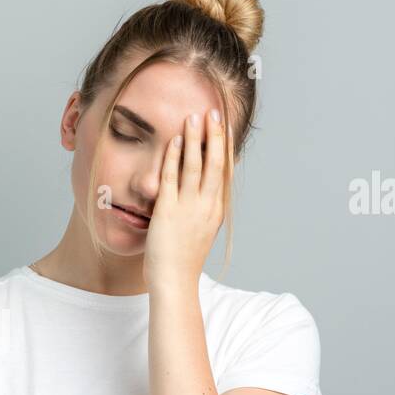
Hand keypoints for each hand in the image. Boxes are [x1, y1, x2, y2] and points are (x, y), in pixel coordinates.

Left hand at [141, 108, 228, 289]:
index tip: (226, 128)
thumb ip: (201, 211)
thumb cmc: (183, 261)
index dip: (226, 147)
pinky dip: (174, 158)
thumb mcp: (199, 232)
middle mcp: (207, 206)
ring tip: (194, 117)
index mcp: (216, 210)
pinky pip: (172, 178)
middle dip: (214, 136)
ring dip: (195, 139)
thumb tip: (200, 196)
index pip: (225, 172)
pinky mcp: (168, 211)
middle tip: (214, 112)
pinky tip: (173, 141)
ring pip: (195, 166)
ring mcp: (189, 208)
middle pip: (215, 163)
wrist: (174, 282)